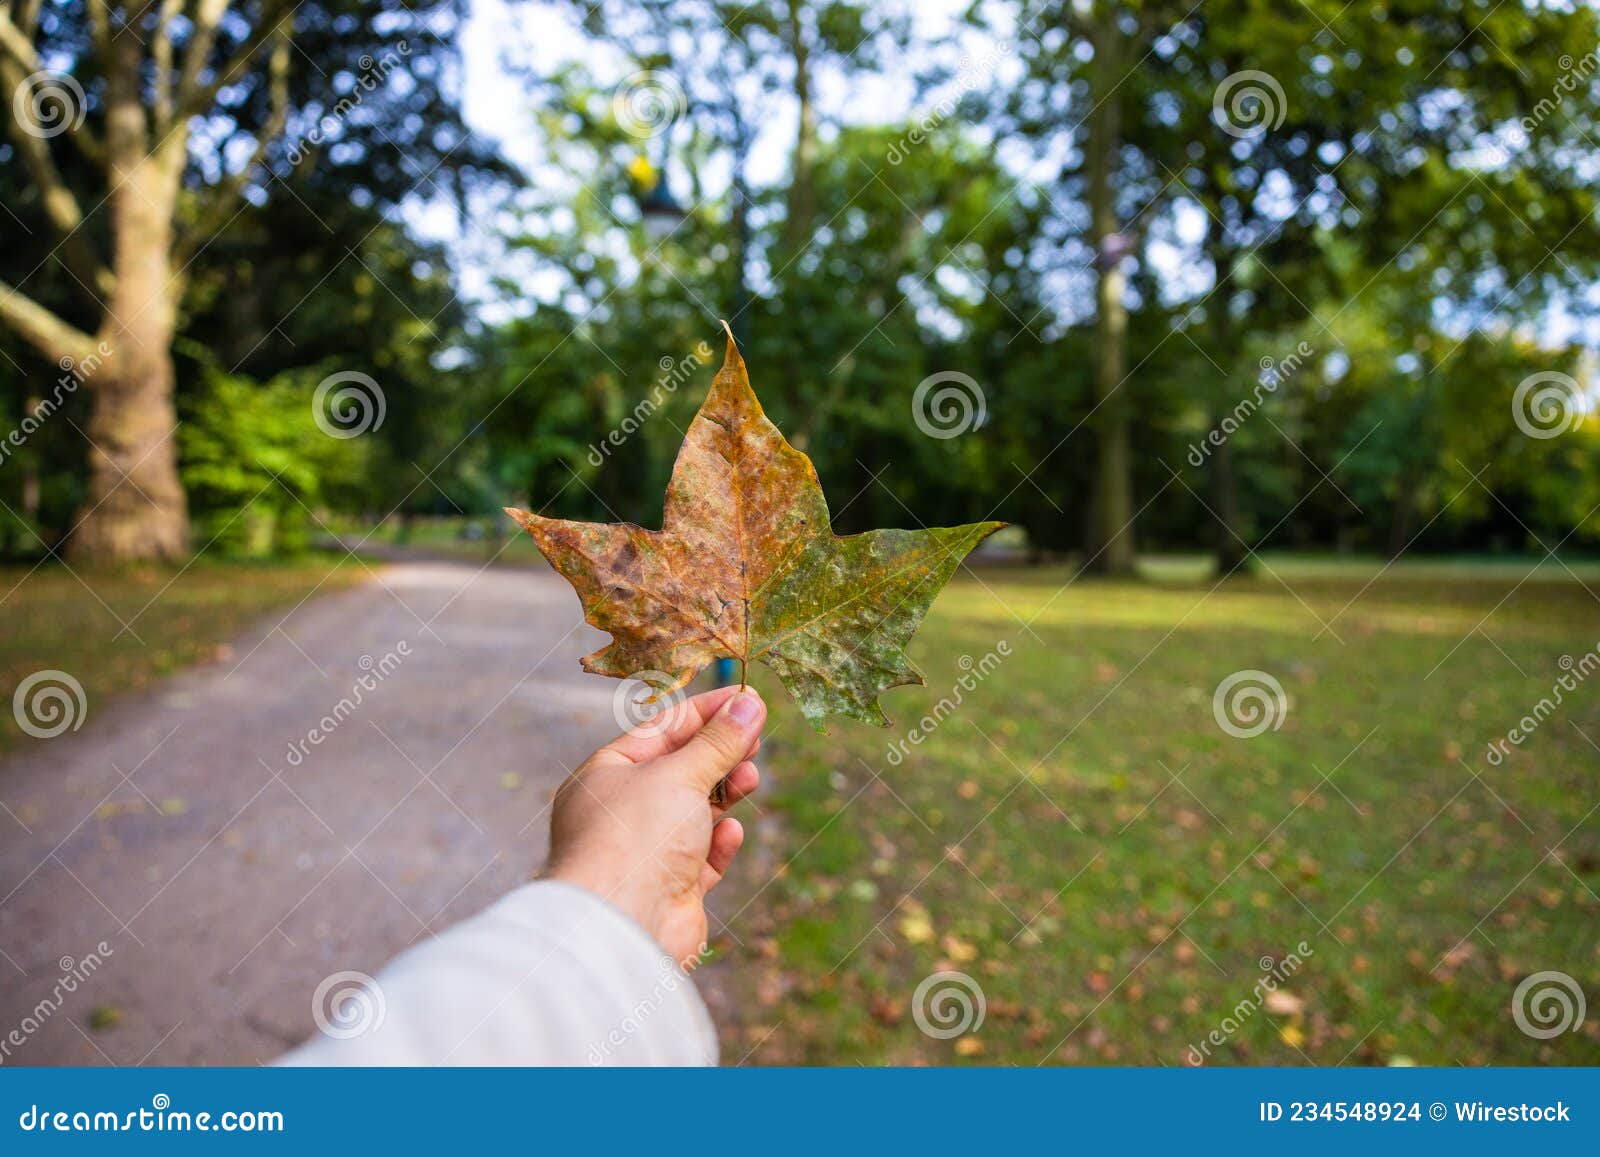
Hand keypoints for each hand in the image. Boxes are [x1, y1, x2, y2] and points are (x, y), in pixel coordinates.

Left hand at [544, 685, 764, 966]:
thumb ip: (718, 741)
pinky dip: (718, 842)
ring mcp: (646, 852)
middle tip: (756, 738)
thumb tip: (749, 703)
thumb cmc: (635, 839)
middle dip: (719, 753)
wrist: (620, 926)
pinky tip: (731, 831)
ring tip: (750, 778)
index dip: (705, 712)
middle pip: (679, 770)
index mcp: (607, 776)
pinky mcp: (671, 888)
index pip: (660, 731)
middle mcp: (622, 812)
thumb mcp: (680, 774)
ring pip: (695, 813)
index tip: (745, 697)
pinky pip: (702, 858)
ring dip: (724, 793)